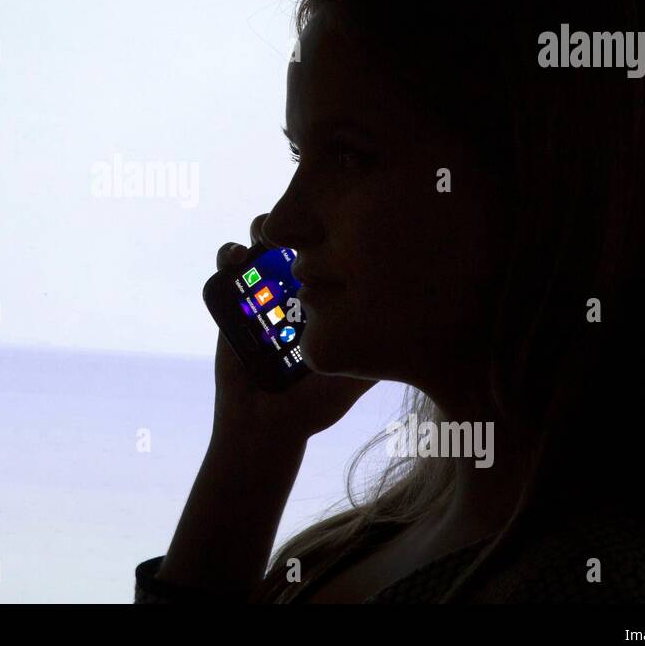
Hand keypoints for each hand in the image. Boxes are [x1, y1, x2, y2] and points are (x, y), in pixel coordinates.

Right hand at [211, 214, 376, 448]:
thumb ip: (379, 350)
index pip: (331, 251)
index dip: (332, 232)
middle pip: (298, 238)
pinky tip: (236, 259)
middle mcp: (295, 288)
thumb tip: (417, 319)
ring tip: (265, 237)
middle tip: (300, 230)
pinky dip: (229, 253)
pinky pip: (226, 265)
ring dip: (262, 227)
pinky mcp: (230, 299)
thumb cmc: (313, 404)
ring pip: (262, 241)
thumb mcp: (356, 377)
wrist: (263, 423)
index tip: (335, 229)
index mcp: (325, 298)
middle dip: (298, 222)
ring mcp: (262, 290)